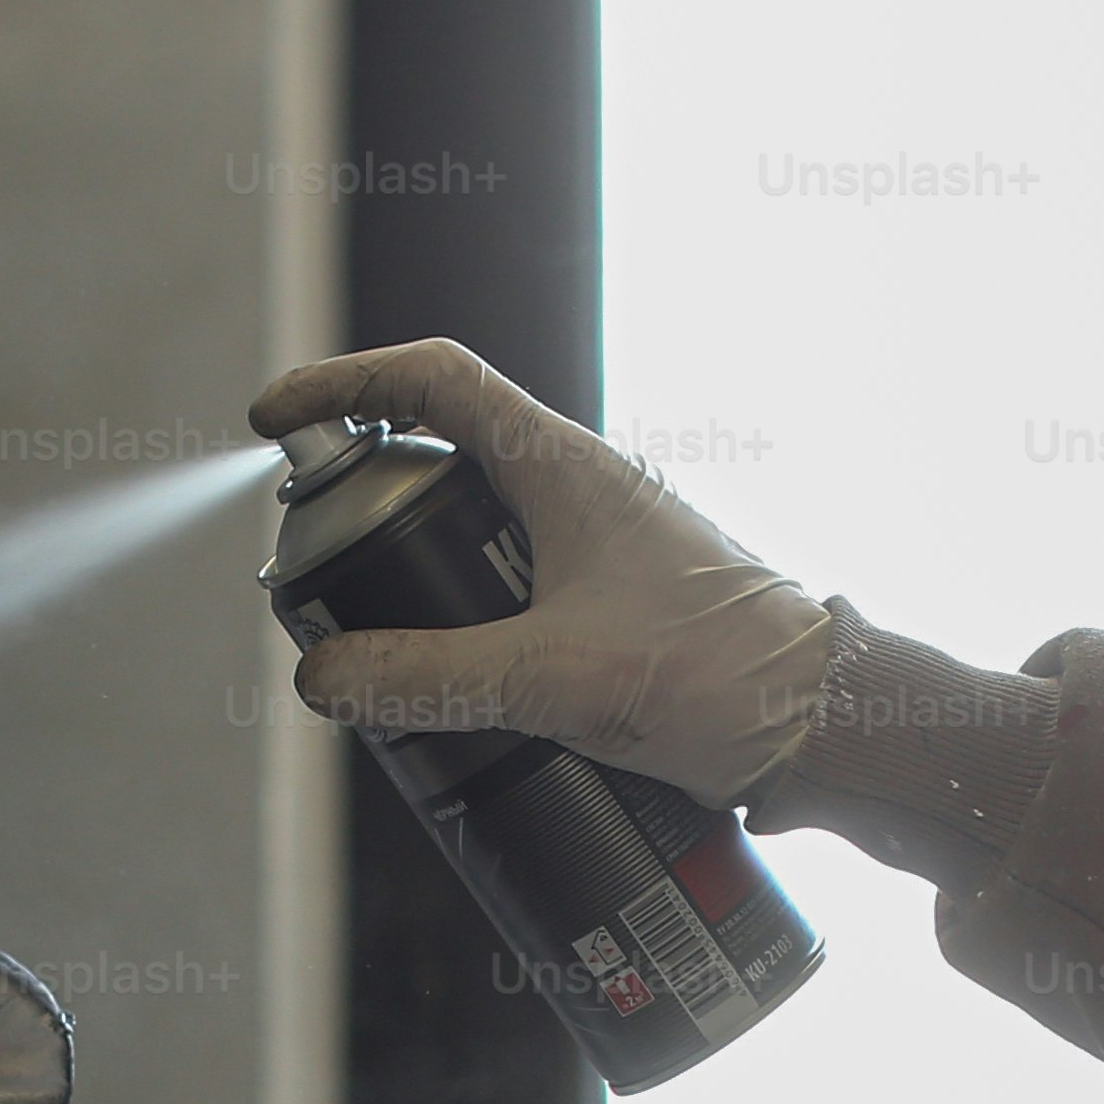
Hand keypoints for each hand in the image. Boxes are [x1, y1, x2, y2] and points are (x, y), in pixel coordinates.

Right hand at [247, 339, 836, 809]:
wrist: (829, 723)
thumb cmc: (719, 677)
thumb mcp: (551, 680)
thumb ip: (427, 676)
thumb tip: (321, 676)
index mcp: (563, 465)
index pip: (432, 380)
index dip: (341, 385)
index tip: (275, 423)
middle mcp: (581, 485)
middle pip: (441, 456)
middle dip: (367, 506)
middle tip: (320, 567)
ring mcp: (602, 539)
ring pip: (479, 527)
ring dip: (420, 572)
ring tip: (379, 642)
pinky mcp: (617, 597)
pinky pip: (518, 583)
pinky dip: (469, 617)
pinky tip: (456, 685)